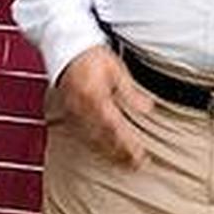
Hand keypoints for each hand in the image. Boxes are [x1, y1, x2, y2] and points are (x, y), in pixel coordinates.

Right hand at [54, 46, 152, 167]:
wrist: (66, 47)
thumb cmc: (92, 56)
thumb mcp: (116, 70)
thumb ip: (130, 92)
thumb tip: (147, 108)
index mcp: (96, 97)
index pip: (115, 127)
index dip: (127, 144)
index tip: (140, 156)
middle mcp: (83, 107)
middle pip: (103, 137)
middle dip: (119, 153)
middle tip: (135, 166)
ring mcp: (73, 110)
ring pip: (92, 137)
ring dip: (108, 151)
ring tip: (122, 162)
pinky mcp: (68, 111)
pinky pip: (82, 132)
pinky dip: (95, 143)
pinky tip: (104, 148)